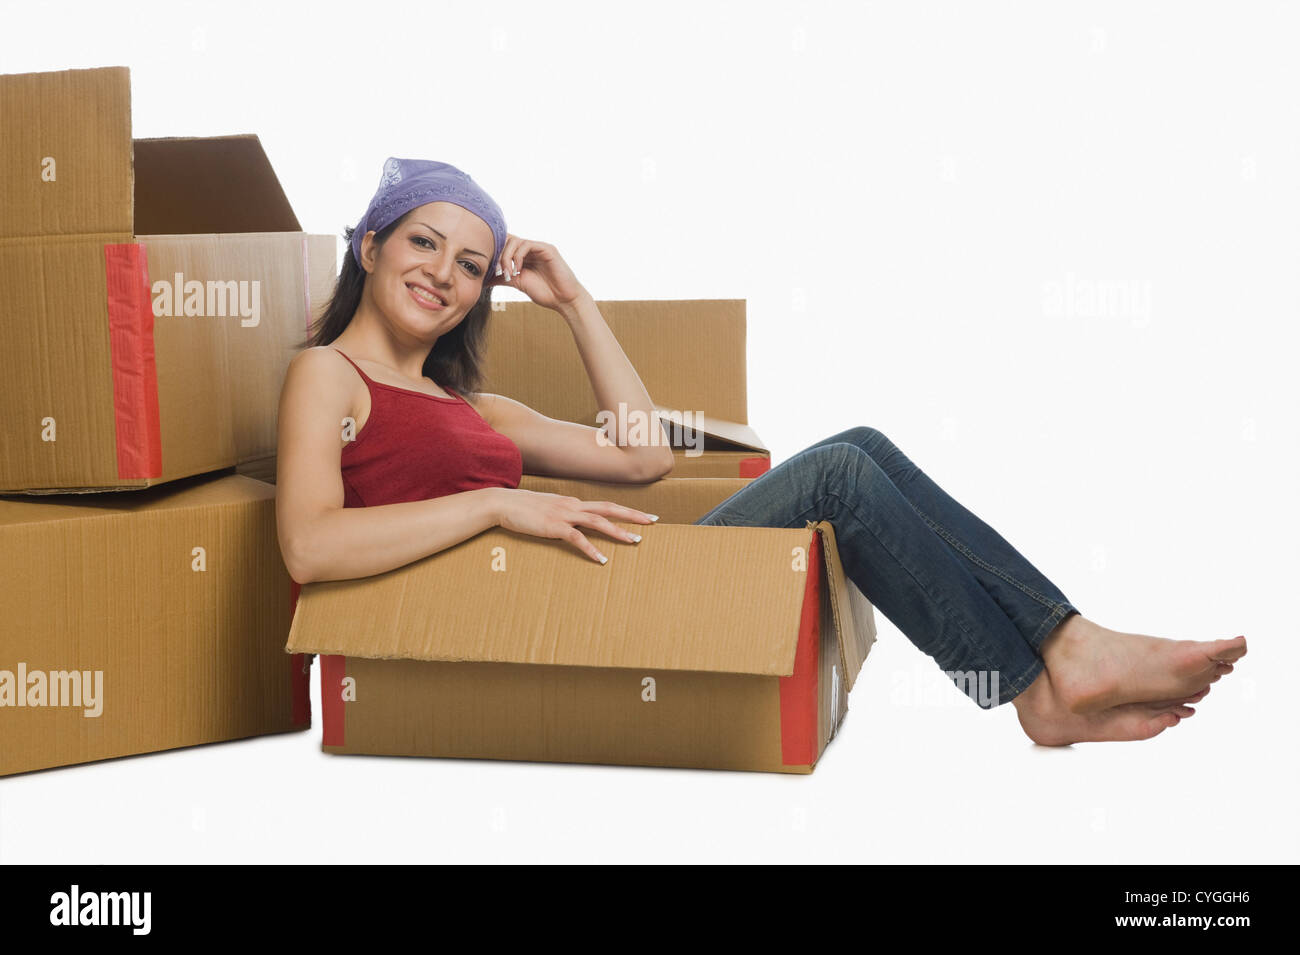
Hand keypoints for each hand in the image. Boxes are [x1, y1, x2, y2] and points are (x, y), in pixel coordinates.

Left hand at [490, 235, 587, 312]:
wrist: (564, 300)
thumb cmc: (545, 293)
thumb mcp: (517, 283)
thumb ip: (502, 278)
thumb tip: (483, 278)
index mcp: (523, 255)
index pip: (503, 244)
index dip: (493, 253)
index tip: (487, 269)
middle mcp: (530, 248)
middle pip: (506, 240)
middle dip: (498, 254)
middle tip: (497, 272)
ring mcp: (539, 247)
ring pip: (515, 241)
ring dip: (506, 257)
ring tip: (508, 273)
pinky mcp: (547, 249)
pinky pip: (527, 244)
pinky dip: (518, 256)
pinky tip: (518, 270)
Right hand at [493, 488, 657, 563]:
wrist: (503, 504)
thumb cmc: (523, 509)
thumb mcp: (548, 508)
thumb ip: (563, 513)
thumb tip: (574, 522)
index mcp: (573, 502)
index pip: (605, 505)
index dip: (626, 510)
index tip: (644, 516)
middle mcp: (573, 505)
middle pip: (609, 508)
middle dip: (632, 515)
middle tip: (653, 521)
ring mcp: (564, 515)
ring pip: (598, 521)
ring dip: (618, 531)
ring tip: (634, 542)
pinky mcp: (553, 526)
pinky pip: (576, 538)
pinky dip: (590, 549)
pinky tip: (601, 560)